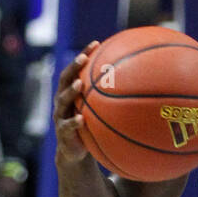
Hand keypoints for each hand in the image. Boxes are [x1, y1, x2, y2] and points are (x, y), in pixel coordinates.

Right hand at [53, 42, 98, 164]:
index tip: (96, 43)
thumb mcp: (98, 113)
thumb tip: (137, 88)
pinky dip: (74, 123)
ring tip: (79, 84)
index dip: (84, 55)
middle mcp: (62, 101)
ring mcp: (60, 116)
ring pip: (62, 100)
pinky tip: (81, 119)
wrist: (74, 153)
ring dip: (71, 91)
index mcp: (70, 92)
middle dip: (73, 67)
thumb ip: (109, 100)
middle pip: (65, 79)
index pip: (75, 69)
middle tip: (83, 58)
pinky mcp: (62, 133)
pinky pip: (67, 126)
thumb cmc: (90, 129)